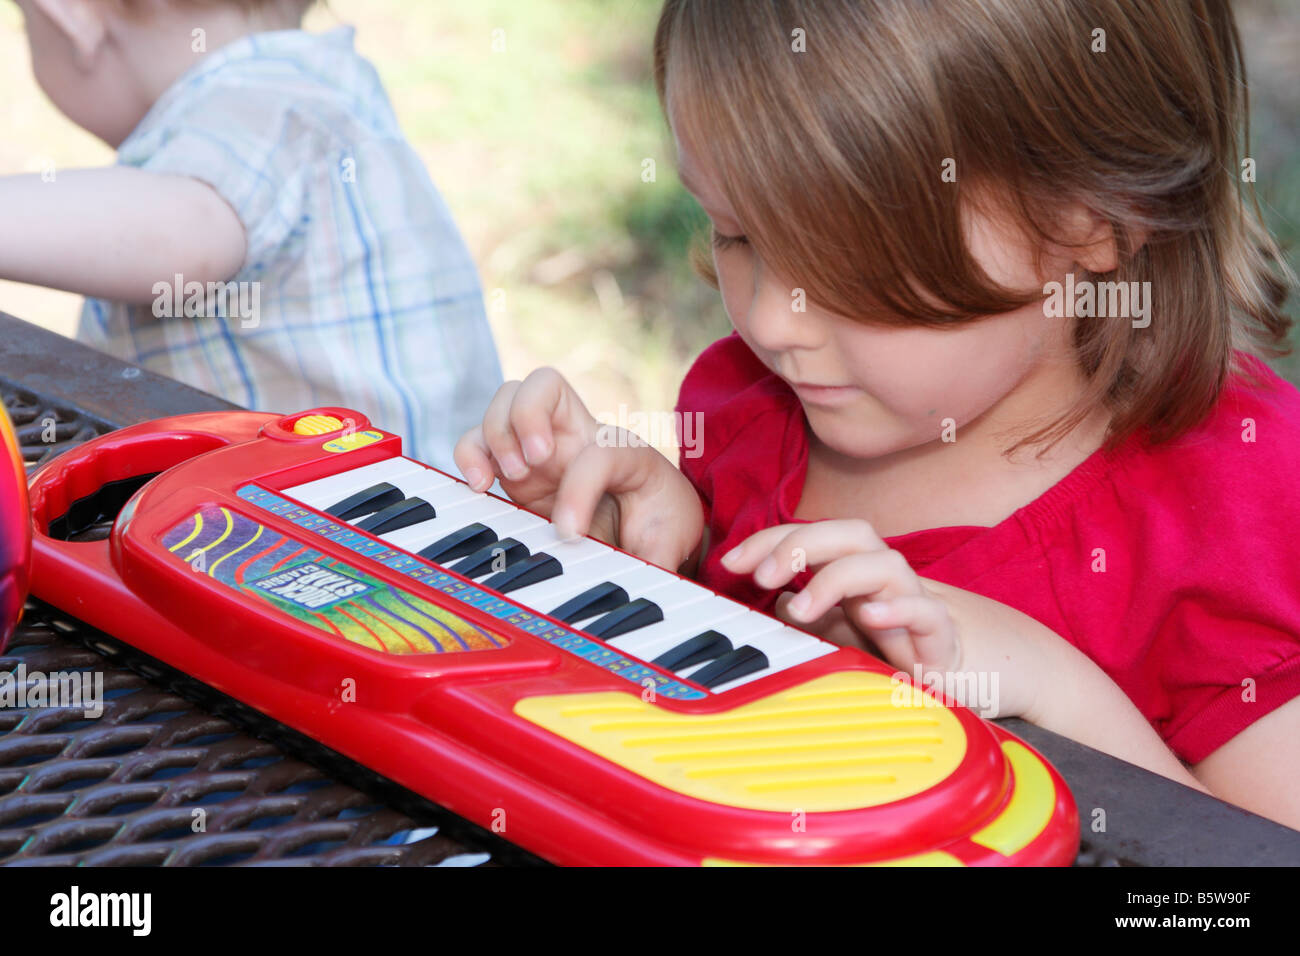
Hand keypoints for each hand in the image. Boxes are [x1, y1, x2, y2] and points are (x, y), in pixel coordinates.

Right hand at [453, 367, 703, 570]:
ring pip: (506, 402)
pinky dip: (470, 455)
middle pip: (544, 384)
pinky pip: (480, 443)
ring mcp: (543, 449)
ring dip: (495, 433)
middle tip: (531, 465)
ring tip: (504, 477)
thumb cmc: (661, 524)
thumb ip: (657, 561)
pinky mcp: (515, 470)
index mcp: (625, 451)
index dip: (580, 488)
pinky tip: (478, 485)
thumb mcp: (670, 544)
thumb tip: (641, 584)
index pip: (601, 450)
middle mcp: (580, 438)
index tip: (572, 533)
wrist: (652, 524)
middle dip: (526, 416)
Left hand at [722, 519, 961, 671]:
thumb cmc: (885, 642)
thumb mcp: (831, 628)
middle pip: (850, 534)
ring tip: (801, 610)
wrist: (944, 669)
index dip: (770, 541)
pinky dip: (898, 608)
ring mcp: (913, 598)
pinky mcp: (938, 632)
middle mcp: (882, 573)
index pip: (811, 536)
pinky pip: (925, 610)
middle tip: (762, 577)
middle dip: (801, 545)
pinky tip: (869, 617)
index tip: (731, 562)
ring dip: (837, 580)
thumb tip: (774, 599)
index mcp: (853, 565)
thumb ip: (804, 613)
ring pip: (886, 564)